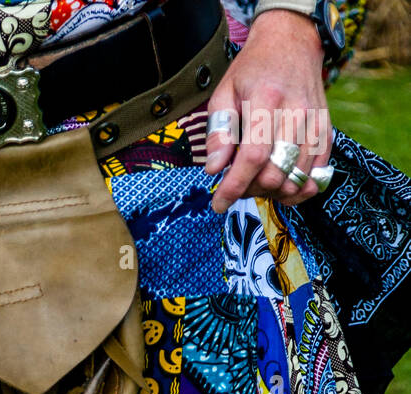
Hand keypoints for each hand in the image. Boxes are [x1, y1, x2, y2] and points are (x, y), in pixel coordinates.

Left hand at [206, 9, 331, 213]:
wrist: (292, 43)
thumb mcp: (225, 91)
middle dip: (250, 190)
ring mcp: (315, 124)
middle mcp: (296, 113)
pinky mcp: (326, 133)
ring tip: (256, 181)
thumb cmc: (254, 70)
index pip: (253, 157)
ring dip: (271, 192)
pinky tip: (279, 184)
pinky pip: (316, 176)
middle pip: (274, 174)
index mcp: (267, 100)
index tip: (219, 203)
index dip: (234, 187)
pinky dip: (296, 189)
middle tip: (237, 183)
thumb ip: (218, 131)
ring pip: (295, 181)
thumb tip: (215, 169)